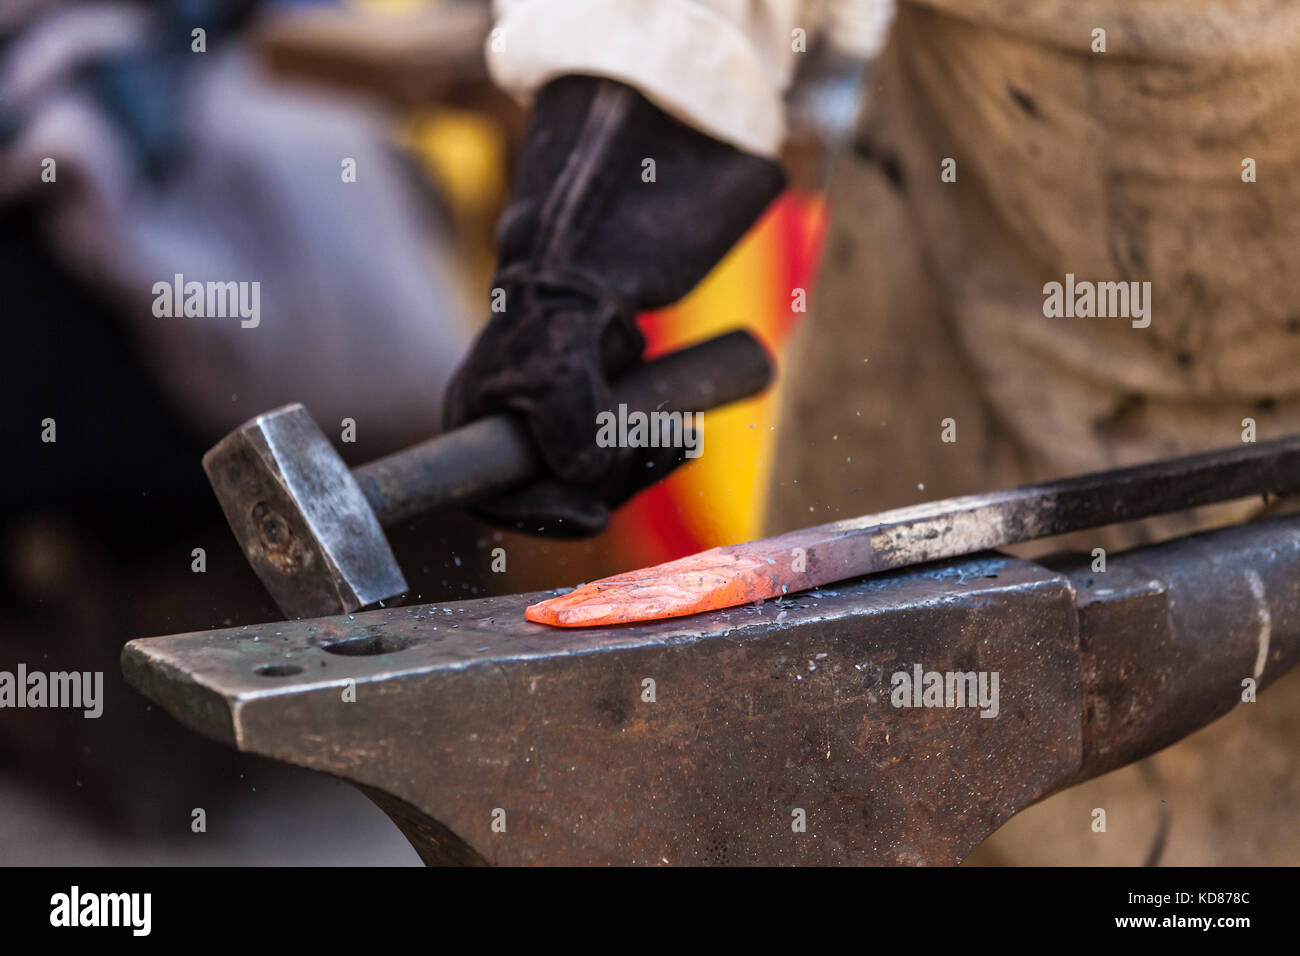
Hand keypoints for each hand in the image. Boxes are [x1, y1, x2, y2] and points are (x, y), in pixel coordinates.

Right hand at [444, 75, 784, 534]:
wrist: (601, 244)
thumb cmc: (564, 294)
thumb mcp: (560, 349)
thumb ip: (569, 411)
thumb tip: (584, 475)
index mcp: (472, 418)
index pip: (491, 497)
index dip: (539, 514)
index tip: (592, 514)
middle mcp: (504, 429)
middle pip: (556, 492)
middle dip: (613, 478)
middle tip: (662, 440)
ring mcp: (549, 425)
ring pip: (598, 479)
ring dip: (642, 462)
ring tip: (678, 428)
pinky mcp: (590, 417)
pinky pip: (622, 458)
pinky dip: (652, 449)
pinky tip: (678, 429)